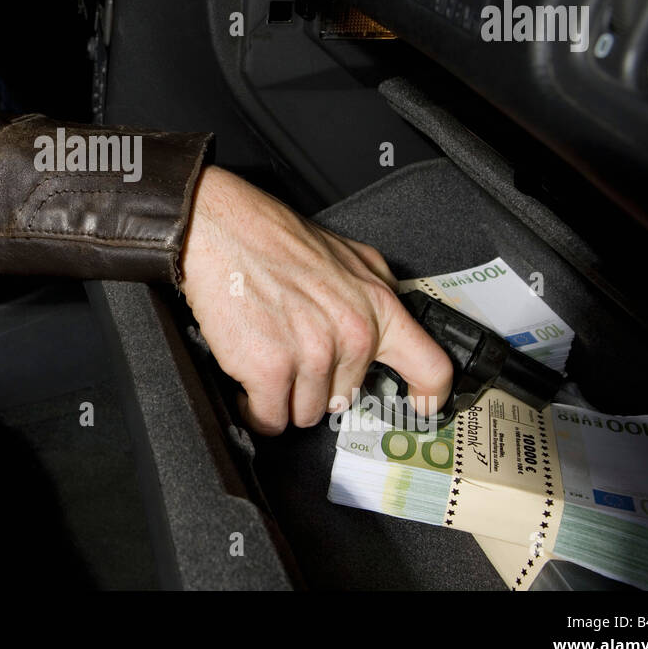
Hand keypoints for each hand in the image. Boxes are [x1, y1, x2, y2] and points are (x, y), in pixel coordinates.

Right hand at [178, 166, 452, 434]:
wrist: (219, 230)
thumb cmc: (270, 237)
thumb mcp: (345, 253)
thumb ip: (373, 290)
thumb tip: (383, 318)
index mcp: (377, 306)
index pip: (428, 366)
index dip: (427, 395)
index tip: (421, 407)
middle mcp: (353, 335)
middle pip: (344, 401)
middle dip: (316, 386)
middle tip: (293, 356)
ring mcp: (312, 355)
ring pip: (304, 414)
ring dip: (283, 397)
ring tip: (267, 361)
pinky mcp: (270, 370)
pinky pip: (269, 418)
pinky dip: (255, 409)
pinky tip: (248, 381)